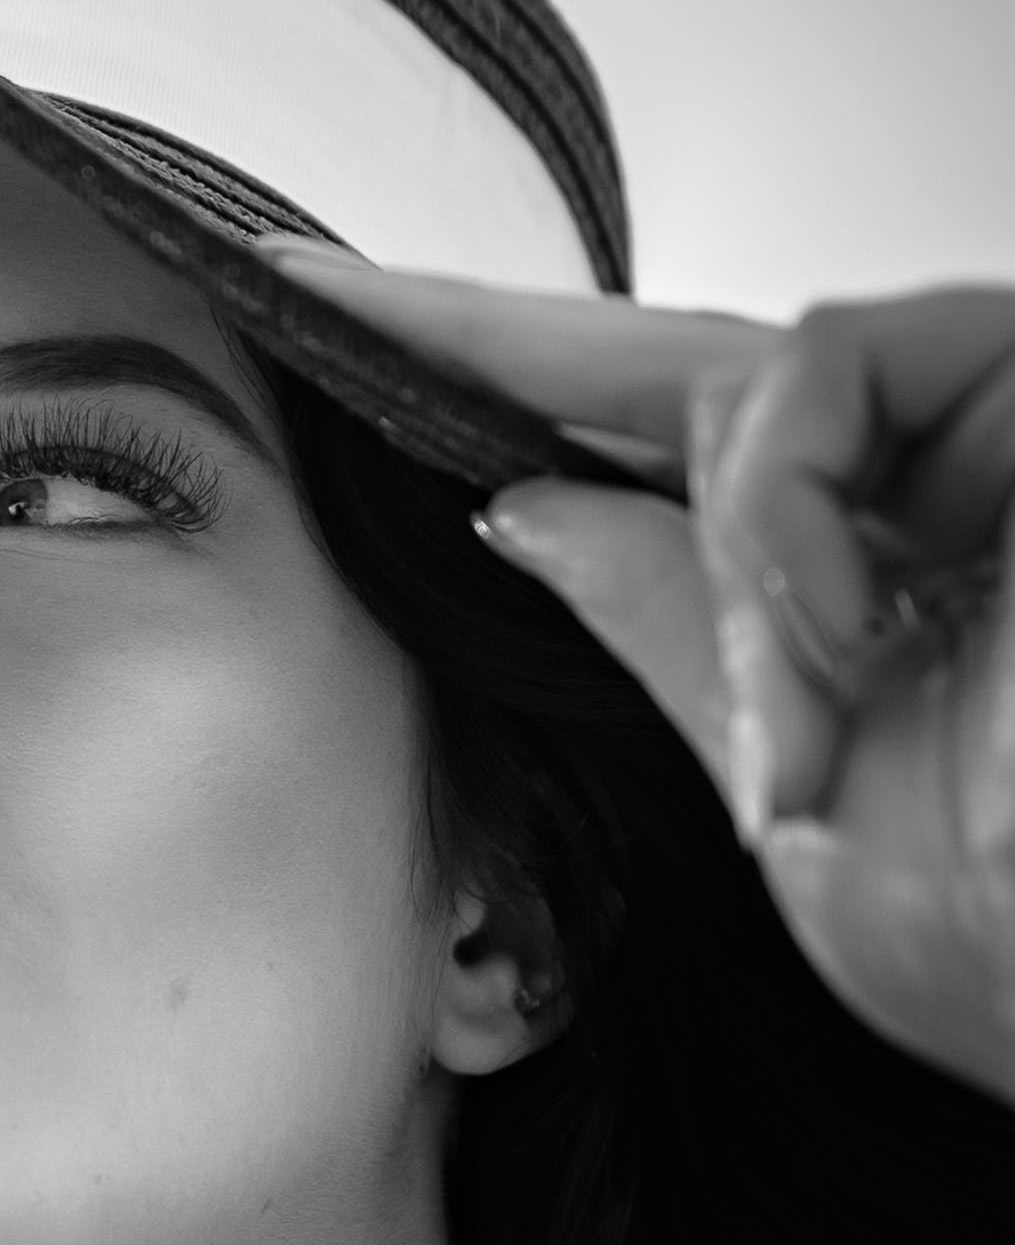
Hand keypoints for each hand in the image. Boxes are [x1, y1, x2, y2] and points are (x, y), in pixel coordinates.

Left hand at [263, 242, 1014, 1105]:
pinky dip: (783, 500)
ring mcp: (1001, 433)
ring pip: (749, 376)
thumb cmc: (1009, 954)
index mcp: (868, 588)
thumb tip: (527, 507)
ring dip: (720, 541)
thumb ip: (677, 633)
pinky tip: (832, 636)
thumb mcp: (789, 801)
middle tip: (300, 290)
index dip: (491, 372)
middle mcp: (938, 490)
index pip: (661, 447)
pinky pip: (827, 364)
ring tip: (795, 704)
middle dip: (493, 347)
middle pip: (690, 371)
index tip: (312, 311)